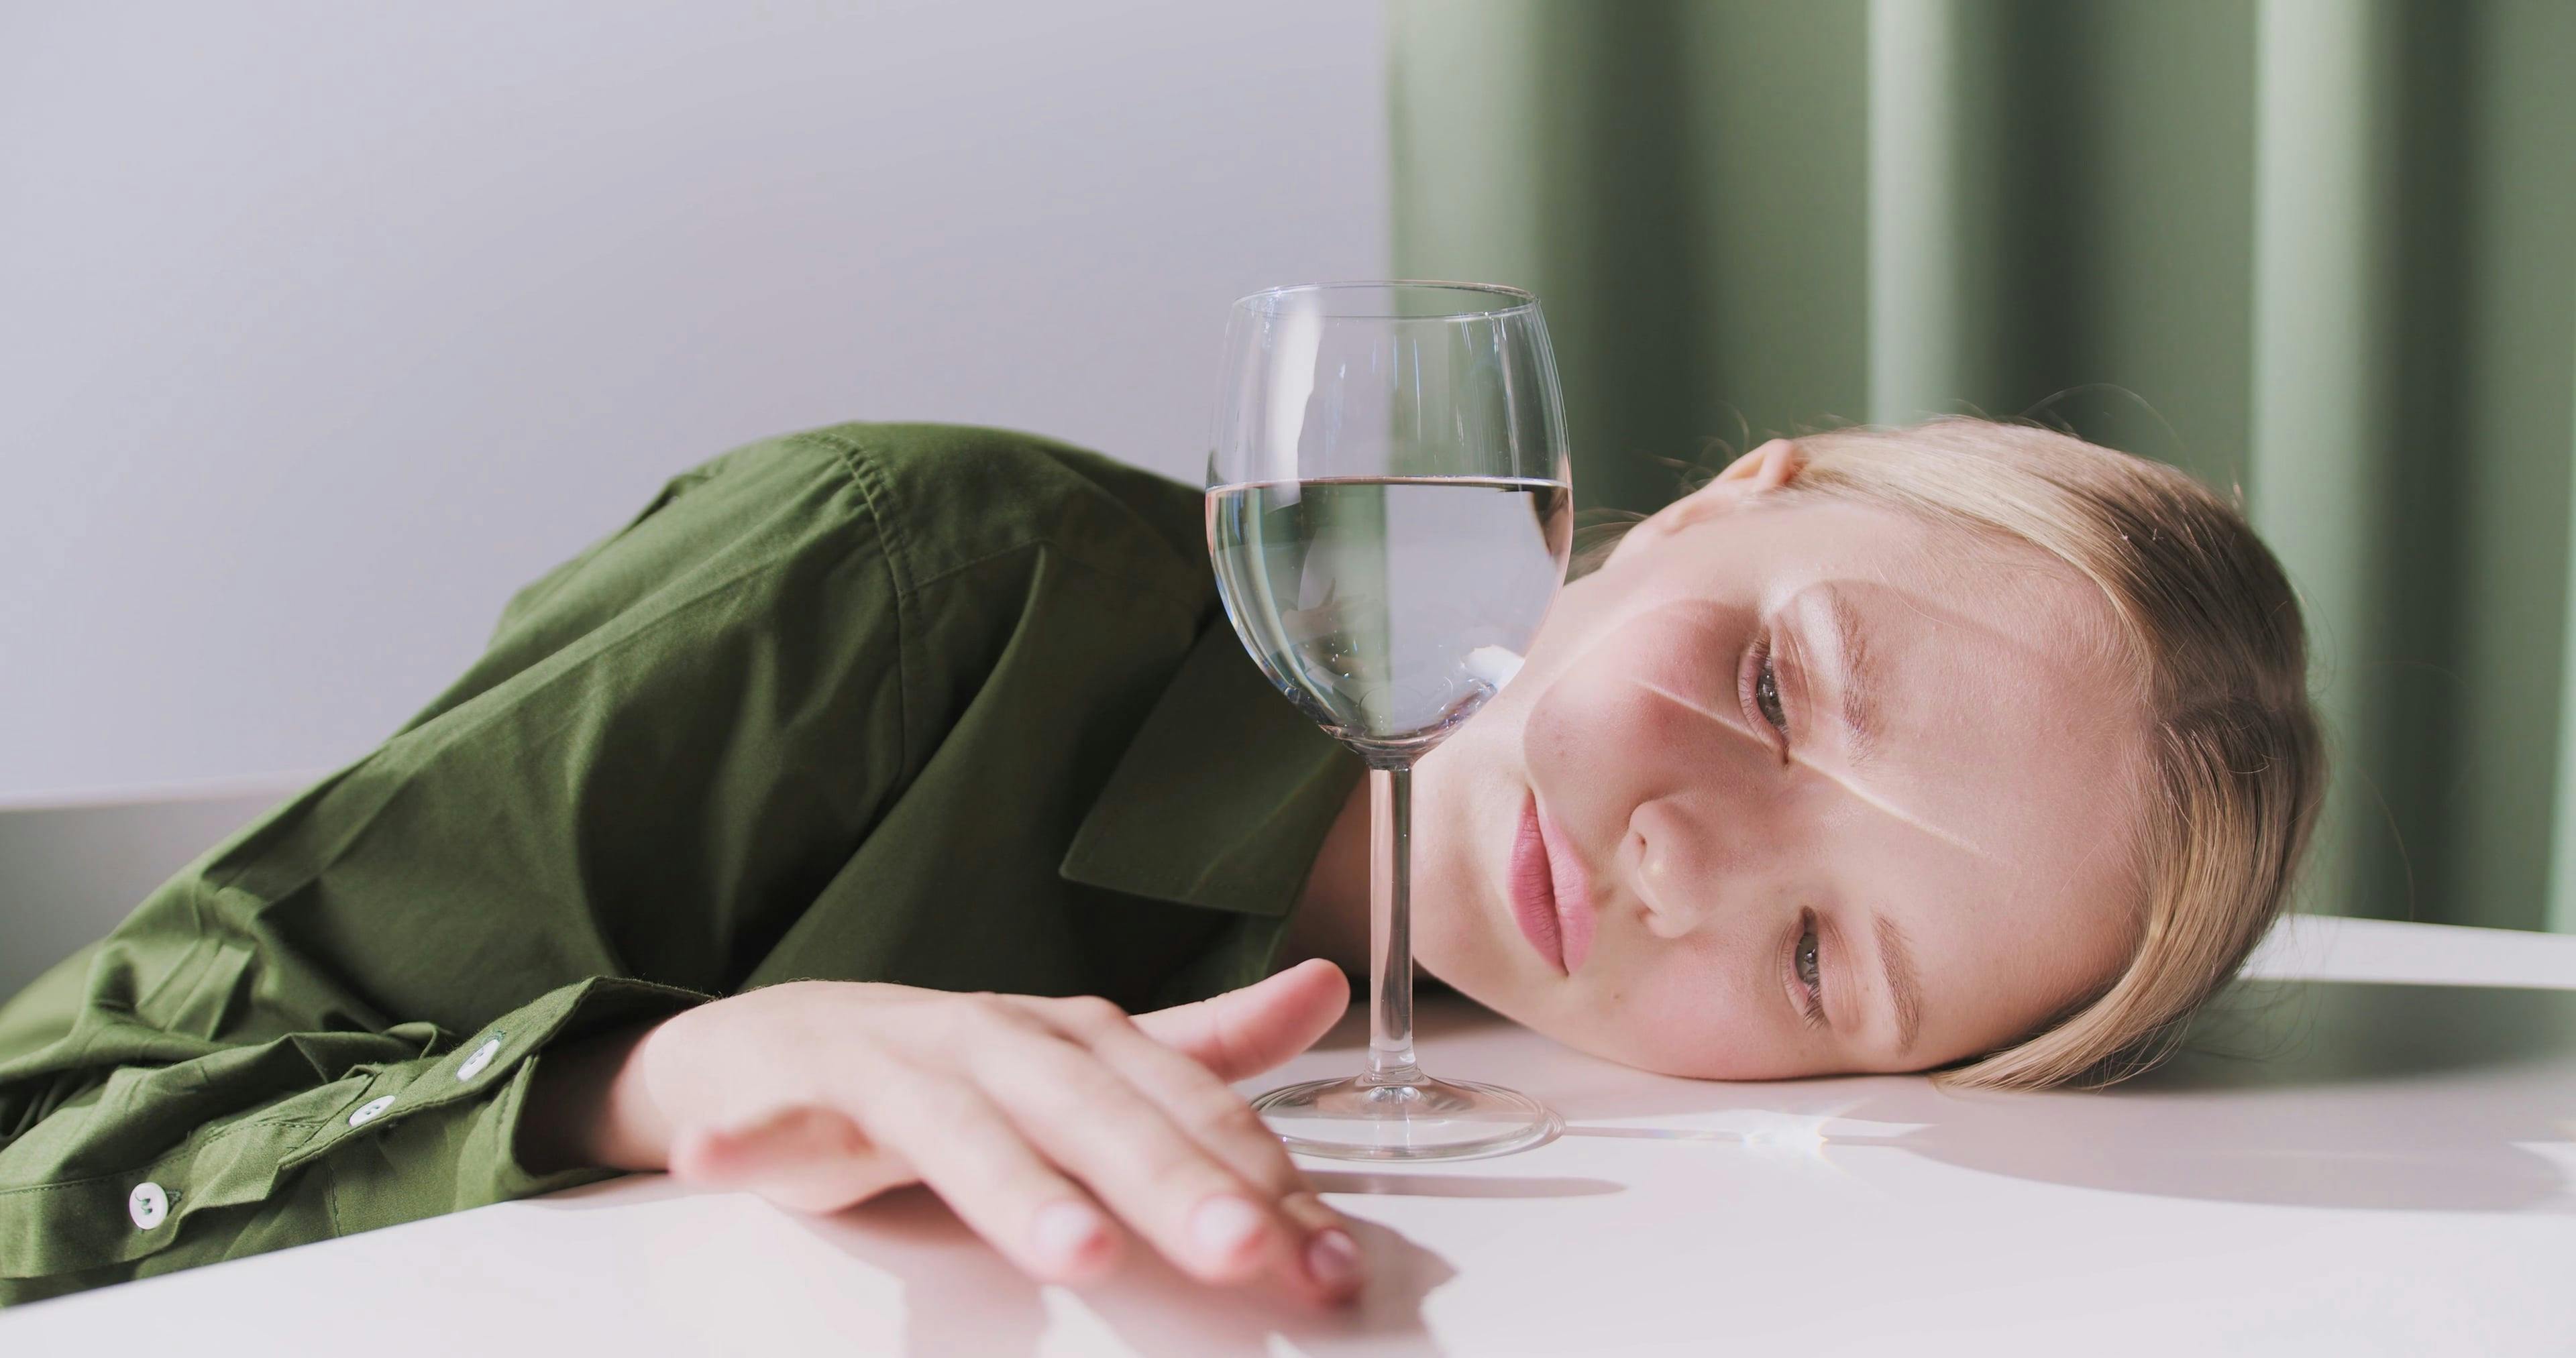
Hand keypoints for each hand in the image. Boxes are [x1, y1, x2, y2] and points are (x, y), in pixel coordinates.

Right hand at [526, 960, 1359, 1303]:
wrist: (779, 1045)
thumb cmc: (953, 1071)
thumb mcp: (1085, 1065)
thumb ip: (1205, 1049)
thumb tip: (1326, 988)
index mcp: (1081, 1042)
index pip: (1190, 1112)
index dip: (1264, 1182)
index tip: (1331, 1265)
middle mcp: (1001, 1041)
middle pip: (1096, 1111)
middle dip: (1174, 1182)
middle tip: (1243, 1252)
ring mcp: (896, 1062)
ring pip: (960, 1123)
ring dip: (1012, 1184)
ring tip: (1073, 1251)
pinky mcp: (794, 1092)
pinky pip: (772, 1119)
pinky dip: (750, 1138)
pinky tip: (733, 1161)